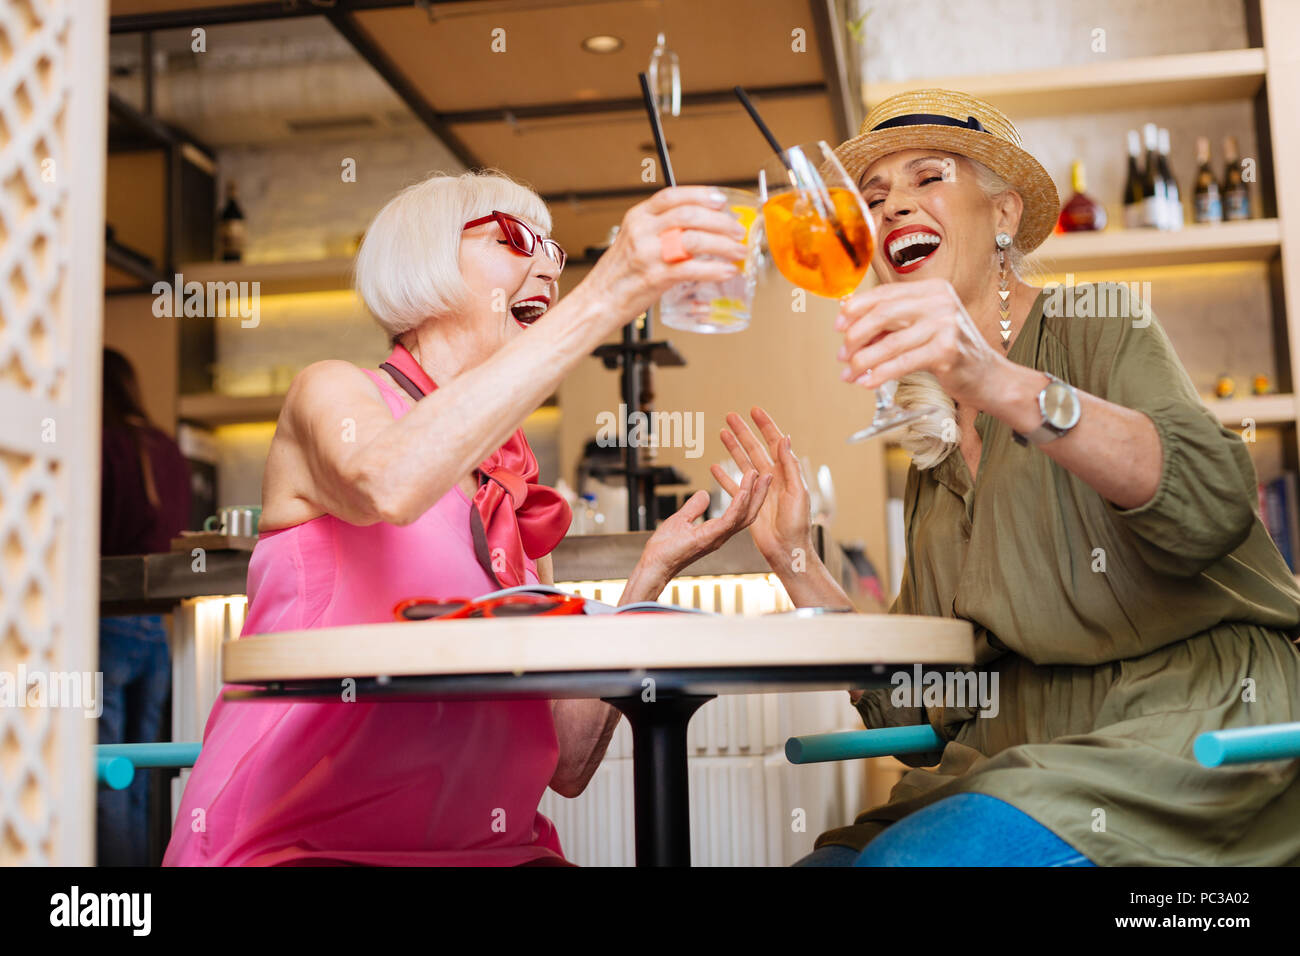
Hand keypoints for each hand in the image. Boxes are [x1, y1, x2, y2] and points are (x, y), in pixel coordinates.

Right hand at [577, 186, 748, 329]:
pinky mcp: (655, 277)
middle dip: (721, 221)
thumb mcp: (635, 240)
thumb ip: (661, 230)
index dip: (701, 194)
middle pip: (690, 215)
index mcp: (638, 217)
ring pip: (695, 240)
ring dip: (724, 245)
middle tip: (737, 230)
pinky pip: (693, 269)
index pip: (673, 196)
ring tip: (738, 251)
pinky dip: (715, 270)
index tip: (721, 200)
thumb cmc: (618, 275)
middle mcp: (642, 231)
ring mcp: (649, 254)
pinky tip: (726, 271)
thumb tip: (699, 227)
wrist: (597, 302)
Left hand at [636, 468, 772, 583]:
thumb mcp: (681, 520)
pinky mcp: (710, 537)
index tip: (756, 478)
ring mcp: (718, 537)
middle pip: (749, 513)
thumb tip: (703, 495)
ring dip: (753, 494)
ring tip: (760, 476)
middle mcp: (722, 535)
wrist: (655, 563)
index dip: (750, 496)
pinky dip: (738, 504)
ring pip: (743, 514)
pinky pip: (730, 519)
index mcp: (716, 531)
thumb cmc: (665, 548)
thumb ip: (694, 507)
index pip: (740, 512)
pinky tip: (744, 491)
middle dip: (760, 494)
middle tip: (769, 475)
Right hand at [711, 407, 812, 565]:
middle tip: (730, 416)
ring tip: (721, 433)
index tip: (754, 411)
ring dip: (732, 448)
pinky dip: (723, 476)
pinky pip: (732, 486)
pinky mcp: (746, 504)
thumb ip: (790, 465)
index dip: (765, 426)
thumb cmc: (797, 525)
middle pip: (754, 449)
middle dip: (743, 432)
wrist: (787, 550)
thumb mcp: (797, 492)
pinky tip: (715, 467)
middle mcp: (771, 479)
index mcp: (785, 473)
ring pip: (742, 463)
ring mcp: (758, 491)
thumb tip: (785, 439)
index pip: (774, 443)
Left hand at [834, 278, 1007, 409]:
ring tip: (849, 374)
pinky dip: (881, 374)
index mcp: (932, 289)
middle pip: (883, 314)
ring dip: (863, 361)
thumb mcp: (922, 327)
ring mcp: (946, 324)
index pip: (885, 293)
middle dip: (856, 336)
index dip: (856, 309)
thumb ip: (892, 323)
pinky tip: (867, 382)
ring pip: (890, 342)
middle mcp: (940, 301)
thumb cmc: (949, 351)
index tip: (838, 325)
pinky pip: (903, 363)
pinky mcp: (947, 350)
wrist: (987, 376)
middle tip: (842, 355)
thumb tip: (847, 325)